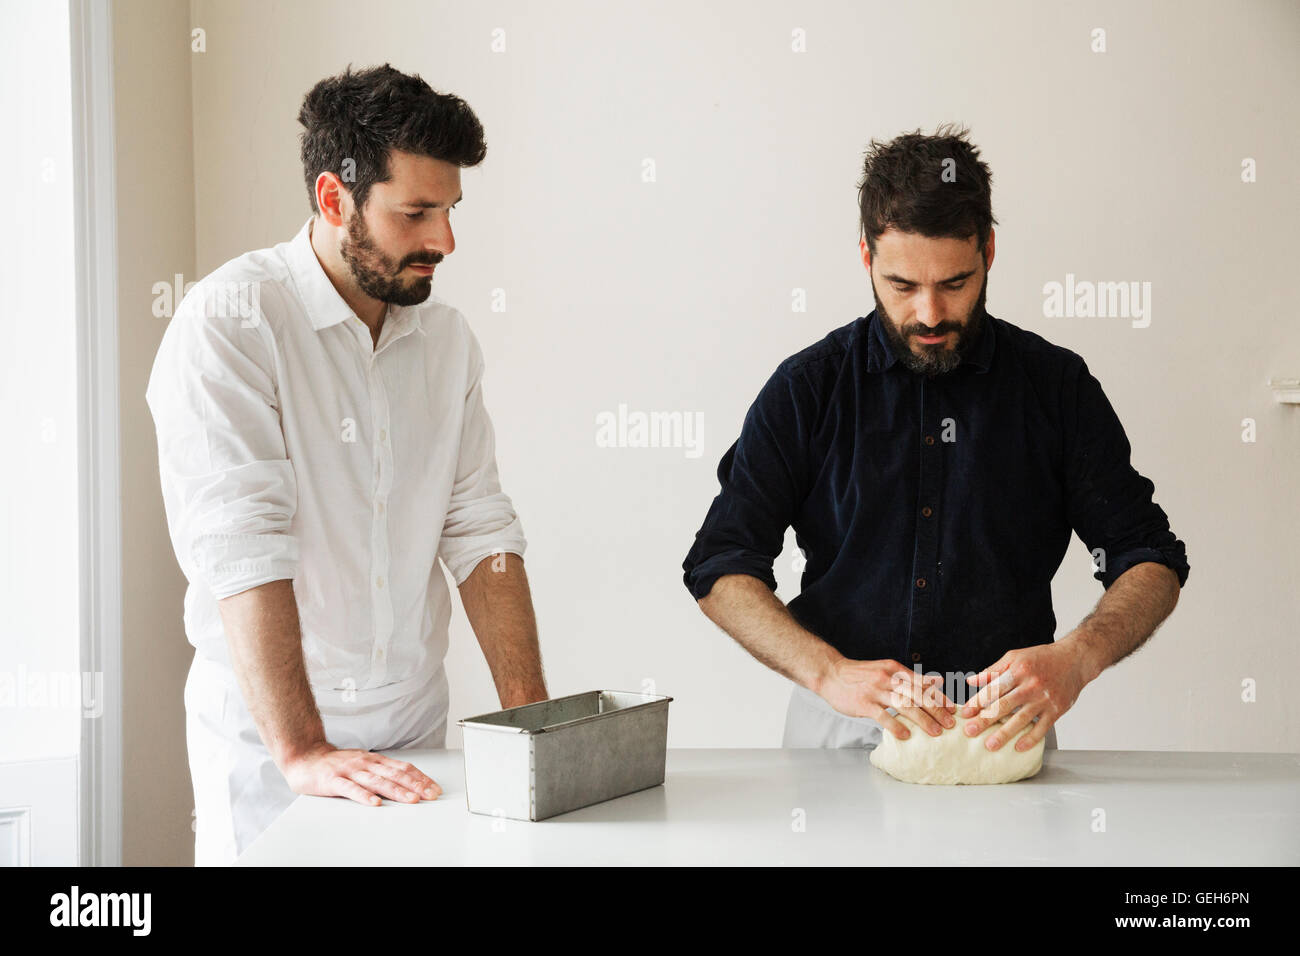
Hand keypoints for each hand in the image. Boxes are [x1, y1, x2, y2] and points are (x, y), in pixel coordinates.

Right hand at [281, 742, 442, 805]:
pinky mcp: (333, 781)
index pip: (402, 768)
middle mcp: (365, 763)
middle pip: (394, 774)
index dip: (420, 778)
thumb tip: (406, 782)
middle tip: (430, 795)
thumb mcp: (363, 764)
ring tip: (410, 799)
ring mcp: (349, 771)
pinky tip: (374, 803)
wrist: (305, 757)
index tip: (434, 788)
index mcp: (374, 760)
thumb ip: (381, 772)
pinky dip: (364, 796)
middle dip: (415, 785)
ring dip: (396, 791)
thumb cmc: (336, 764)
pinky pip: (350, 789)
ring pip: (377, 781)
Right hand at [815, 657, 957, 740]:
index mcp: (894, 669)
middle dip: (936, 710)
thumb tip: (934, 682)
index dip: (938, 696)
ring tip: (935, 732)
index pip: (921, 684)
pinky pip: (883, 717)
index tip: (952, 708)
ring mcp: (875, 691)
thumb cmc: (860, 675)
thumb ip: (907, 678)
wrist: (831, 673)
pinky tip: (906, 736)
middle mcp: (887, 678)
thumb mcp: (884, 670)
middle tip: (950, 723)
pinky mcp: (864, 703)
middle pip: (917, 695)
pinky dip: (896, 726)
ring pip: (904, 706)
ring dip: (922, 720)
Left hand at [959, 640, 1091, 751]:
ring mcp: (1044, 699)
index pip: (993, 689)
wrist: (1074, 660)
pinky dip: (1030, 739)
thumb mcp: (1014, 657)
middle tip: (970, 731)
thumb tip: (971, 681)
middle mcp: (1031, 685)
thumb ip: (992, 671)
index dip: (977, 702)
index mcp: (1018, 670)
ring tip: (990, 744)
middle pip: (1004, 705)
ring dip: (1004, 734)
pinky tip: (1018, 747)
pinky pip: (1042, 727)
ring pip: (1021, 719)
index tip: (965, 713)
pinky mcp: (1056, 710)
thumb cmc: (1042, 658)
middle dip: (985, 720)